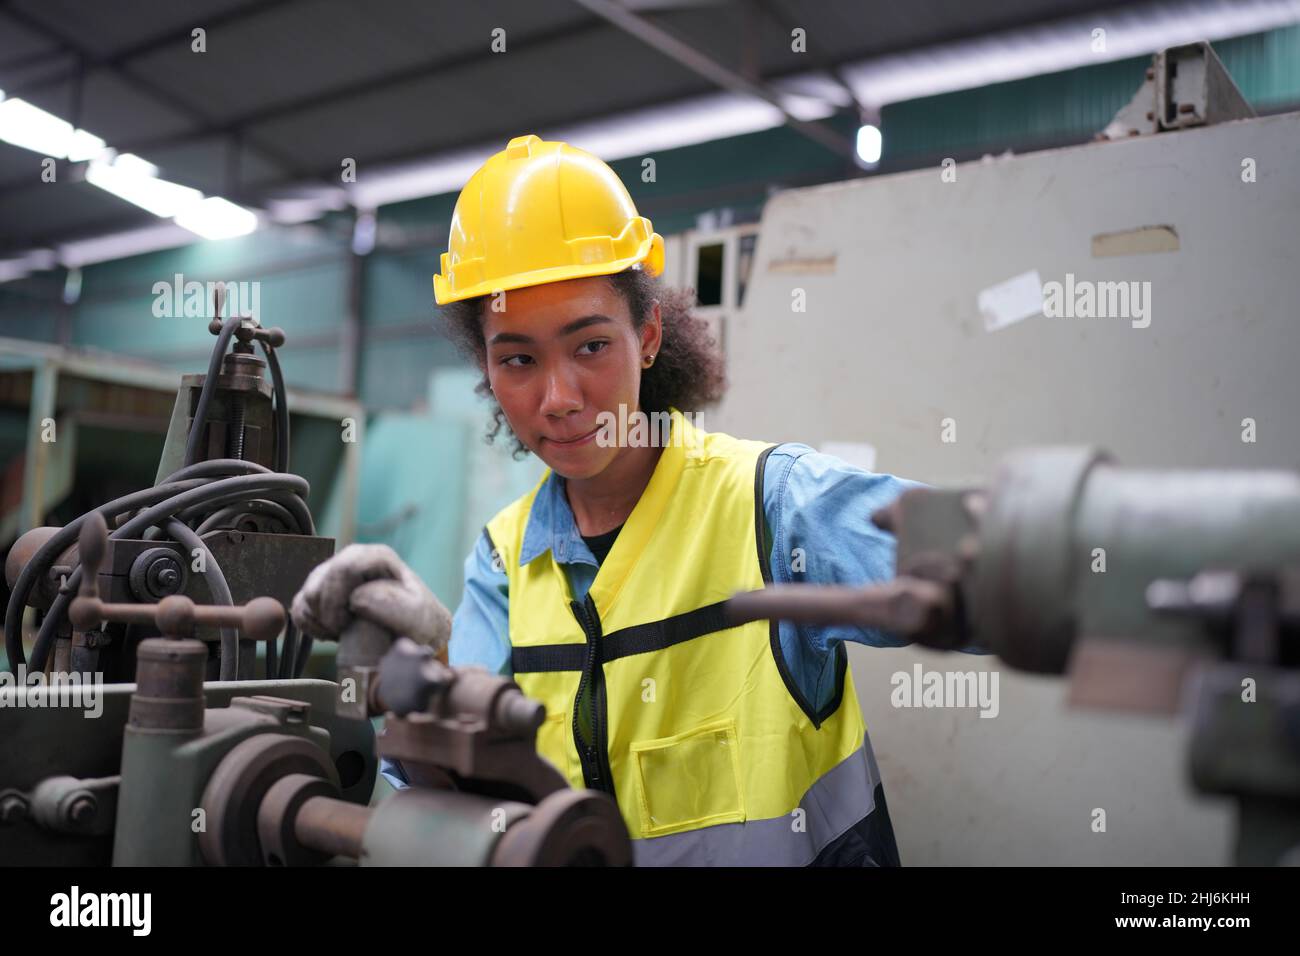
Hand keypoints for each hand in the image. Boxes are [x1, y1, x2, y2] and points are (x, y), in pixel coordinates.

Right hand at [290, 544, 451, 653]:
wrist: (412, 635)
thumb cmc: (418, 623)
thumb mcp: (417, 616)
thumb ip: (393, 605)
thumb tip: (356, 598)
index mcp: (376, 557)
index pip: (343, 568)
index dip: (337, 599)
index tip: (345, 624)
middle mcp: (352, 559)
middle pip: (319, 583)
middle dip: (328, 614)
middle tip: (346, 631)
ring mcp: (334, 574)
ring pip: (306, 596)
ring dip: (321, 621)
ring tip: (345, 632)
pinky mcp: (321, 592)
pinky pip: (299, 608)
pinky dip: (310, 626)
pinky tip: (332, 633)